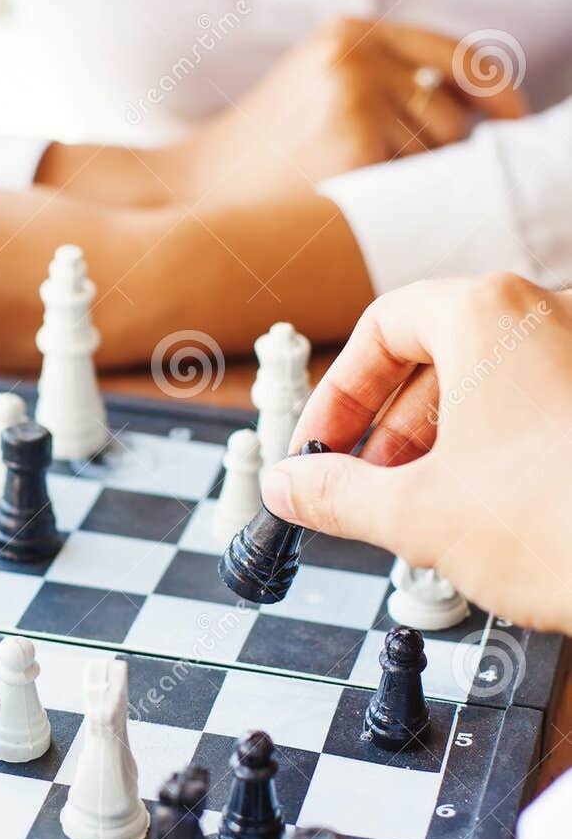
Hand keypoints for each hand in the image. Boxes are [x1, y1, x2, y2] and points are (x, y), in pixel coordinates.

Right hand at [168, 17, 527, 200]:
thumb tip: (474, 108)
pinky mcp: (356, 149)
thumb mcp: (314, 83)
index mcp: (348, 31)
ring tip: (354, 190)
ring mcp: (357, 99)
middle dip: (442, 151)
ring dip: (414, 178)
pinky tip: (349, 202)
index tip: (512, 122)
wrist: (192, 189)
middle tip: (400, 183)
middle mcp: (356, 55)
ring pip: (437, 147)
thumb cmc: (258, 152)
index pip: (453, 51)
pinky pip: (412, 180)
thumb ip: (382, 76)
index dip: (493, 91)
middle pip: (451, 108)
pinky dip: (395, 199)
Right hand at [260, 274, 571, 631]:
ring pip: (489, 388)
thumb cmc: (561, 521)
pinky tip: (481, 516)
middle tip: (359, 489)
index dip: (337, 395)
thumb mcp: (417, 514)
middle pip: (437, 355)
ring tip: (416, 511)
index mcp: (486, 316)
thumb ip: (337, 495)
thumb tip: (292, 488)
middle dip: (387, 428)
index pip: (382, 327)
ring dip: (438, 446)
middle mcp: (545, 320)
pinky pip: (534, 413)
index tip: (319, 449)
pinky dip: (493, 454)